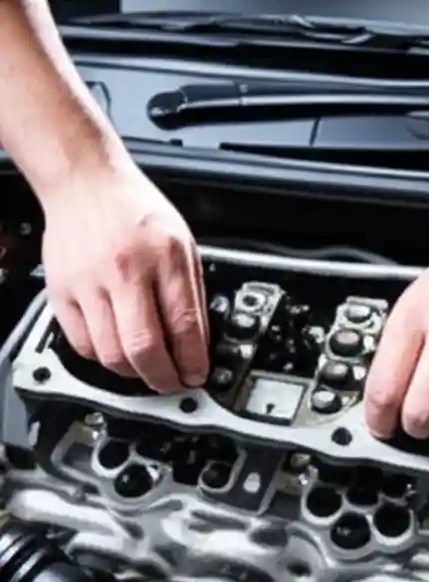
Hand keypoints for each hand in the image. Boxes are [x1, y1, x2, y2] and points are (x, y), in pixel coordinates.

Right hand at [40, 164, 208, 392]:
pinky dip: (102, 357)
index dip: (193, 361)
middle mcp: (126, 271)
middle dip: (163, 377)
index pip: (184, 326)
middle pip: (143, 347)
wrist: (85, 182)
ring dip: (133, 372)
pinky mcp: (61, 291)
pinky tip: (116, 350)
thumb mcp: (183, 244)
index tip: (197, 375)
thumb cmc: (136, 210)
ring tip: (146, 369)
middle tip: (172, 383)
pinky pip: (82, 343)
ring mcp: (89, 283)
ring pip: (110, 353)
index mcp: (165, 258)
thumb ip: (191, 292)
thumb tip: (198, 340)